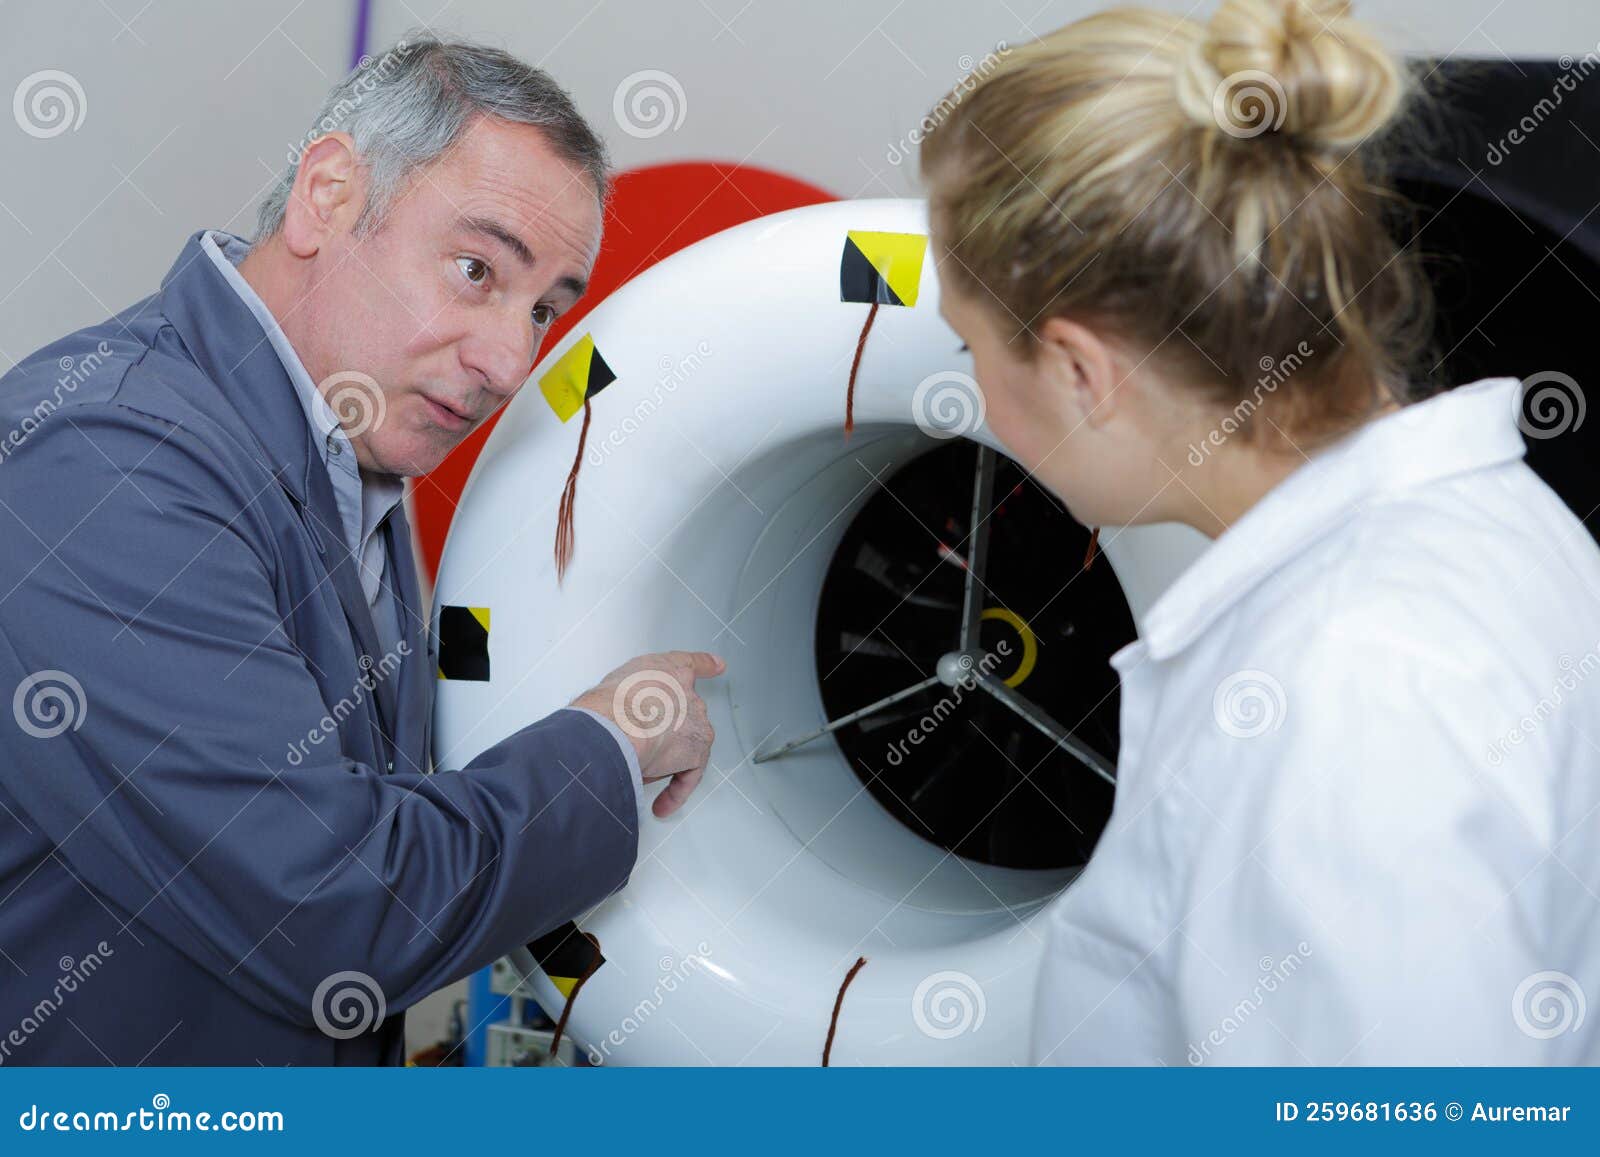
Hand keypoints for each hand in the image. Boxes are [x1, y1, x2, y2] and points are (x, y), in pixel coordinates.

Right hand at [570, 650, 725, 817]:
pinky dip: (674, 792)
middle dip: (665, 732)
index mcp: (665, 669)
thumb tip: (616, 724)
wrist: (617, 725)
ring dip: (666, 761)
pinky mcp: (697, 752)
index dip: (704, 665)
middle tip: (639, 746)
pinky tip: (662, 805)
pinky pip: (688, 775)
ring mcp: (697, 722)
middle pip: (685, 713)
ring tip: (640, 772)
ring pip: (686, 745)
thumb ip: (625, 699)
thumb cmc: (606, 705)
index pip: (691, 664)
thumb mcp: (612, 688)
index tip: (717, 666)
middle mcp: (687, 692)